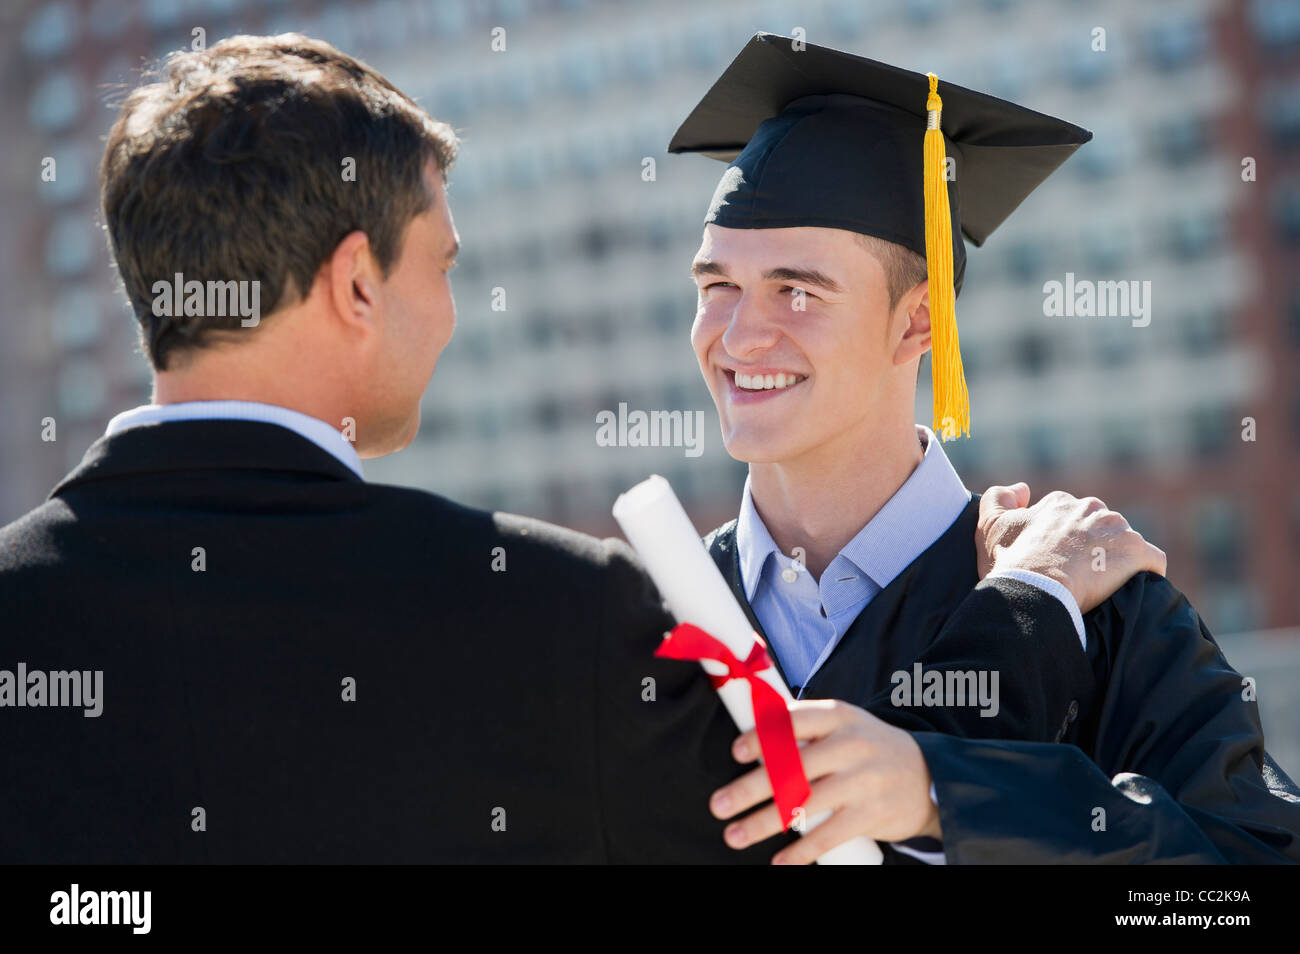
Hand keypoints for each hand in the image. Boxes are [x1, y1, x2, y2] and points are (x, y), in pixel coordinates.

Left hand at [709, 699, 938, 863]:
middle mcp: (851, 746)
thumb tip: (751, 732)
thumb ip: (804, 727)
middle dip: (750, 788)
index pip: (794, 722)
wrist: (930, 776)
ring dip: (763, 823)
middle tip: (718, 804)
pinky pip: (828, 835)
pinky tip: (778, 861)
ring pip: (804, 804)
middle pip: (792, 767)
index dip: (763, 736)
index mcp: (839, 717)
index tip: (736, 753)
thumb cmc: (869, 748)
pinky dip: (800, 852)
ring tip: (734, 835)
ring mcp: (863, 781)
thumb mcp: (844, 725)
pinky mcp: (871, 814)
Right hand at [977, 483, 1166, 612]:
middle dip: (1094, 548)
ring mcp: (1118, 529)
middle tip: (1080, 576)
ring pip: (1125, 544)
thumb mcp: (989, 526)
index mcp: (1061, 503)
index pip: (1072, 517)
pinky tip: (1129, 589)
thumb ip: (999, 498)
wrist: (1036, 589)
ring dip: (1117, 561)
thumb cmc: (1012, 563)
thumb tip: (1022, 488)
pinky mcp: (1138, 552)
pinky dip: (1145, 573)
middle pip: (1101, 528)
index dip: (1066, 541)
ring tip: (1102, 587)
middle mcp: (1093, 508)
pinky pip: (1152, 561)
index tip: (1059, 561)